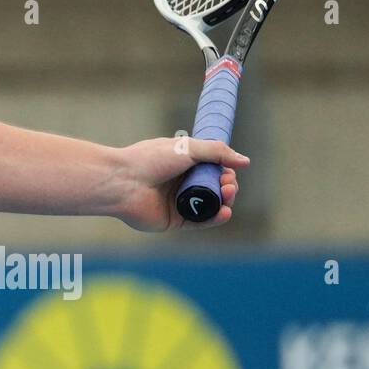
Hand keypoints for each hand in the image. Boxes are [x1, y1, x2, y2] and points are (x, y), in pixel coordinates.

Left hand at [112, 137, 248, 231]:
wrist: (123, 182)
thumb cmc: (150, 160)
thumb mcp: (188, 147)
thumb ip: (217, 151)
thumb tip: (245, 160)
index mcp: (182, 163)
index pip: (213, 169)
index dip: (225, 171)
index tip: (228, 171)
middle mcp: (180, 183)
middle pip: (214, 188)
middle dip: (227, 186)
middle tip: (226, 184)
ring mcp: (178, 202)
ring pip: (210, 205)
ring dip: (225, 201)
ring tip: (227, 194)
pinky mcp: (174, 220)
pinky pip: (200, 221)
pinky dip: (215, 218)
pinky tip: (225, 212)